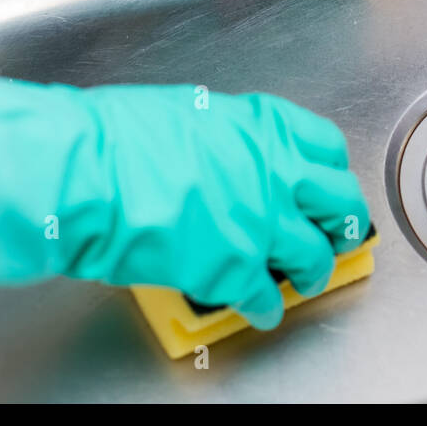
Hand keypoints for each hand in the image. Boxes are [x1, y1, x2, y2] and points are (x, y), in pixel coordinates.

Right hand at [0, 73, 371, 329]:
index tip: (327, 183)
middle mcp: (274, 171)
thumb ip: (227, 139)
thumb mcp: (188, 115)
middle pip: (338, 201)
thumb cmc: (115, 139)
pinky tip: (262, 310)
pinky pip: (267, 296)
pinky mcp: (236, 269)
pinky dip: (266, 307)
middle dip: (341, 221)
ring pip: (315, 254)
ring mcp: (261, 222)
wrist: (85, 175)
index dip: (330, 171)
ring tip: (308, 277)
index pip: (326, 147)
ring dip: (314, 269)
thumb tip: (229, 155)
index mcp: (262, 126)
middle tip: (336, 232)